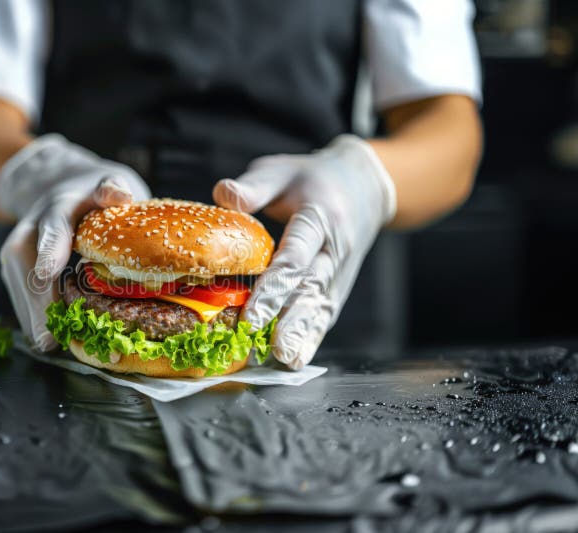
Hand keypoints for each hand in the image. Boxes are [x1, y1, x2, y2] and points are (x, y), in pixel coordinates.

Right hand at [0, 134, 150, 350]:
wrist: (57, 189)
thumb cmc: (89, 194)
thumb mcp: (104, 182)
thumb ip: (111, 188)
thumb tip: (120, 194)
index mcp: (54, 210)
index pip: (51, 230)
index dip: (50, 250)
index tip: (50, 272)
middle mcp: (27, 233)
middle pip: (27, 270)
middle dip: (38, 304)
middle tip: (50, 337)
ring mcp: (16, 255)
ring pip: (21, 290)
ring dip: (36, 320)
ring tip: (53, 345)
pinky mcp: (15, 274)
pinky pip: (23, 300)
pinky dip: (37, 321)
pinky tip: (51, 340)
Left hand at [213, 135, 395, 368]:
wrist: (364, 187)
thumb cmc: (311, 179)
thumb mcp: (282, 171)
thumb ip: (254, 187)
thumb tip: (222, 195)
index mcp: (320, 217)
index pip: (295, 256)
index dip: (274, 286)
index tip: (253, 313)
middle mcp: (335, 250)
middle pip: (312, 289)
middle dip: (290, 320)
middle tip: (269, 348)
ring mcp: (340, 272)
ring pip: (321, 307)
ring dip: (304, 336)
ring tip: (285, 362)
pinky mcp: (338, 287)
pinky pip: (325, 314)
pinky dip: (311, 338)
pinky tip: (294, 360)